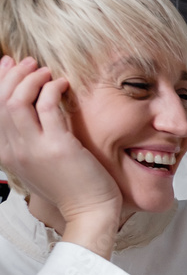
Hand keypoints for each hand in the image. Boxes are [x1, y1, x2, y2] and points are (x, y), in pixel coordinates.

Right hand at [0, 56, 120, 252]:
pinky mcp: (58, 146)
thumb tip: (33, 109)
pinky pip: (47, 105)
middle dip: (13, 75)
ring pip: (17, 100)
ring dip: (31, 78)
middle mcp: (14, 150)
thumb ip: (30, 139)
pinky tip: (63, 84)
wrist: (90, 211)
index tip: (9, 65)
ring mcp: (33, 149)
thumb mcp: (40, 163)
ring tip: (46, 71)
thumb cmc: (72, 186)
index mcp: (6, 154)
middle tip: (30, 63)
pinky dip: (52, 88)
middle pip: (1, 100)